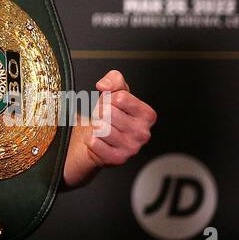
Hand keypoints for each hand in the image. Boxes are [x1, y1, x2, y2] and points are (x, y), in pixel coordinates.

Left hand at [63, 70, 156, 186]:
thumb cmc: (110, 116)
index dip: (109, 98)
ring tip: (102, 129)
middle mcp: (143, 133)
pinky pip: (94, 142)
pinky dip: (91, 139)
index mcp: (147, 115)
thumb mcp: (114, 93)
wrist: (100, 139)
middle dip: (100, 112)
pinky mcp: (117, 159)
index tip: (112, 105)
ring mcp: (131, 148)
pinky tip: (99, 141)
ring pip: (101, 127)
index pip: (120, 98)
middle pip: (108, 112)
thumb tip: (105, 84)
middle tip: (104, 119)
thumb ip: (114, 80)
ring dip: (95, 126)